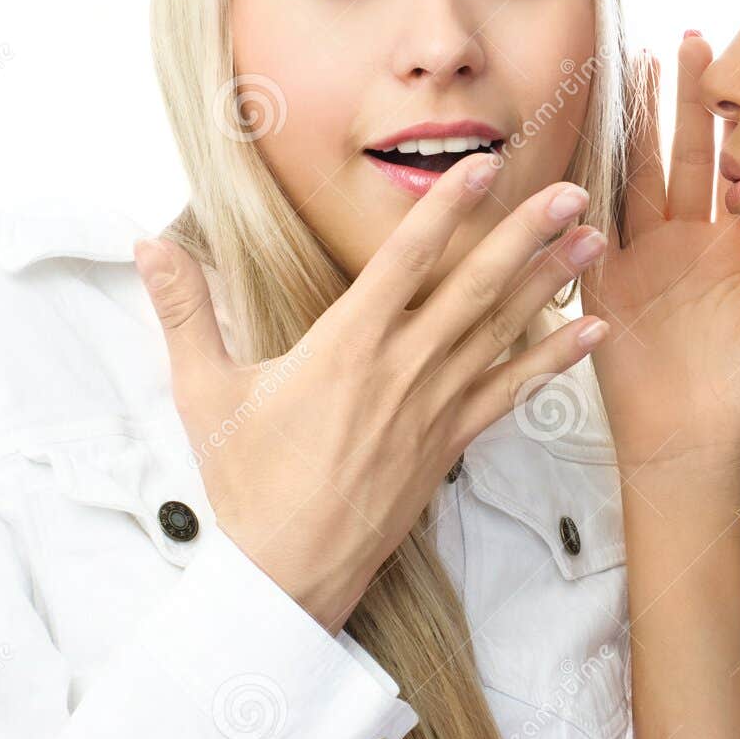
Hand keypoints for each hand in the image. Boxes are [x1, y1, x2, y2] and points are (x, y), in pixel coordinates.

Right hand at [135, 152, 608, 632]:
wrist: (287, 572)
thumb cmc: (246, 481)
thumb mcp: (203, 391)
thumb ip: (184, 309)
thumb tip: (145, 242)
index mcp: (344, 346)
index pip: (404, 260)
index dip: (446, 209)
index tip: (485, 166)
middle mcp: (400, 368)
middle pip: (471, 287)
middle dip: (523, 234)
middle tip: (569, 190)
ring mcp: (434, 406)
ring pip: (502, 331)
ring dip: (549, 283)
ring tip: (593, 240)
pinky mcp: (451, 442)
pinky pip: (512, 392)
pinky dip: (555, 360)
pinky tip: (594, 331)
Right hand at [583, 37, 739, 483]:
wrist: (697, 442)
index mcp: (739, 245)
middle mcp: (693, 241)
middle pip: (690, 153)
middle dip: (690, 98)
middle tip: (693, 38)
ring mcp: (649, 256)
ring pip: (644, 172)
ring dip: (640, 122)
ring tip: (638, 63)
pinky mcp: (610, 278)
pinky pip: (600, 220)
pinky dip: (594, 179)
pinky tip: (590, 132)